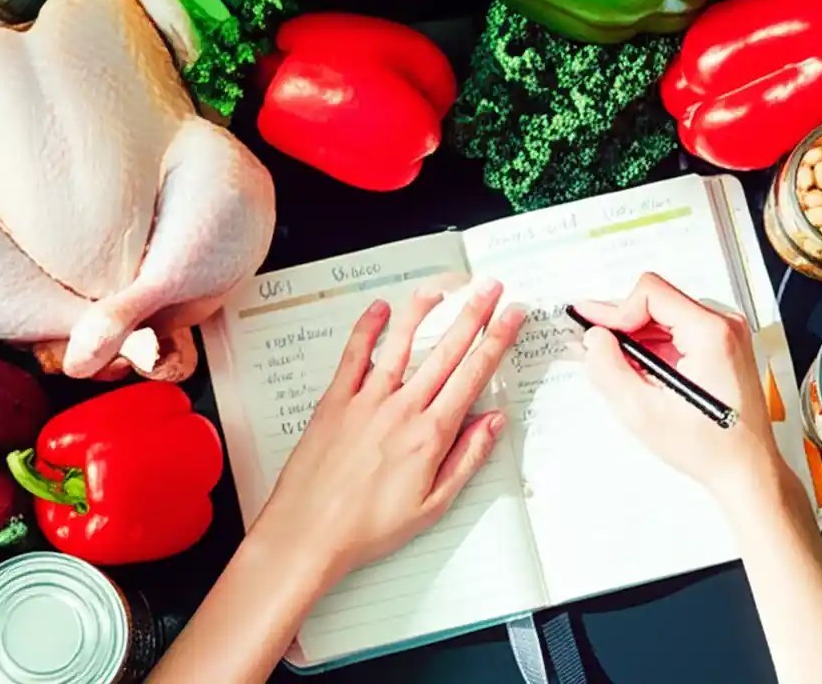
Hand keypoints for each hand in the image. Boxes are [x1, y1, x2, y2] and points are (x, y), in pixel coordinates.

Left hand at [251, 279, 523, 580]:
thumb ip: (466, 458)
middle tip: (490, 288)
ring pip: (401, 343)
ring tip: (441, 289)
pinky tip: (378, 309)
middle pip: (446, 351)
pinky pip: (354, 355)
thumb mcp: (433, 504)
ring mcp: (366, 400)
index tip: (511, 317)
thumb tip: (493, 423)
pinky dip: (367, 328)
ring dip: (424, 312)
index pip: (473, 375)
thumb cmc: (367, 526)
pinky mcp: (335, 401)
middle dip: (473, 315)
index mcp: (430, 434)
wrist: (309, 532)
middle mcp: (401, 409)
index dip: (496, 341)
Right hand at [576, 273, 786, 500]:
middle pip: (658, 300)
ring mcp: (727, 334)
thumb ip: (608, 369)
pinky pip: (679, 329)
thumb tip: (594, 339)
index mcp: (710, 333)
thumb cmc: (709, 447)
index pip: (650, 292)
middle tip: (594, 342)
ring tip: (618, 363)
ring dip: (637, 336)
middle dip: (623, 323)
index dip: (615, 311)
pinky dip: (654, 345)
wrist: (746, 469)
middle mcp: (724, 325)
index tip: (595, 329)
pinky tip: (641, 370)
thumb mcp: (642, 412)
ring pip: (666, 314)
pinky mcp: (724, 346)